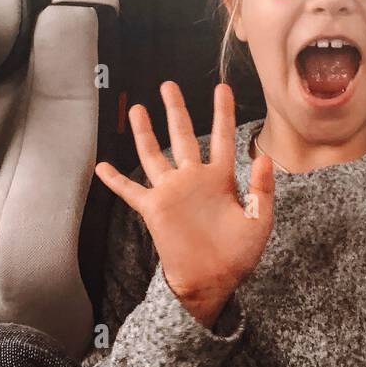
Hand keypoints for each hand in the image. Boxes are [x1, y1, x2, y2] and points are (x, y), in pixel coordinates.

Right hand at [95, 82, 274, 328]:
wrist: (212, 281)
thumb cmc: (238, 255)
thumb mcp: (258, 221)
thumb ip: (262, 190)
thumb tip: (264, 157)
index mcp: (220, 178)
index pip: (222, 137)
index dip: (222, 112)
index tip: (222, 88)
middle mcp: (193, 179)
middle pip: (183, 135)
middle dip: (176, 110)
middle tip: (169, 85)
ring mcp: (171, 192)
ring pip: (154, 154)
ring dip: (144, 132)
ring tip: (137, 108)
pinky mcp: (154, 209)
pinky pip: (131, 191)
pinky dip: (116, 180)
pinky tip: (102, 166)